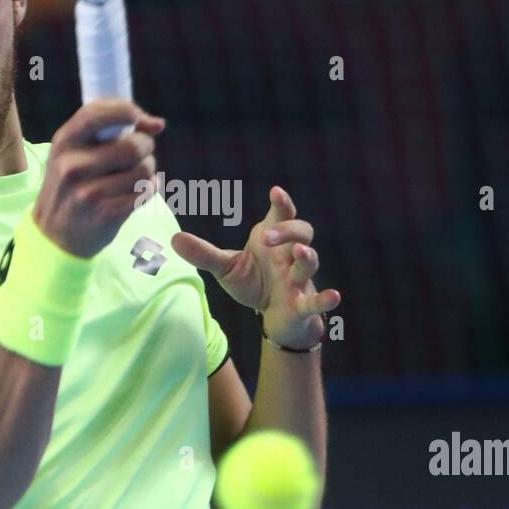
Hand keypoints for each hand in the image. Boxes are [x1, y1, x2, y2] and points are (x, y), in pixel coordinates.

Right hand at [34, 100, 164, 257]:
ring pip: (145, 169)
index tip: (138, 118)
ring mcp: (89, 192)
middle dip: (145, 146)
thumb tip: (157, 124)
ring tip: (133, 175)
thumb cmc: (72, 184)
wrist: (55, 234)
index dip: (126, 111)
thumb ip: (109, 129)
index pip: (97, 114)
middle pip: (134, 146)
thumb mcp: (75, 152)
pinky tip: (135, 192)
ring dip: (148, 170)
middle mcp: (74, 166)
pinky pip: (146, 191)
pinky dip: (149, 189)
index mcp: (64, 143)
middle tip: (139, 153)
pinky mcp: (107, 214)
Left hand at [171, 185, 340, 348]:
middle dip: (288, 231)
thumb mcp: (226, 268)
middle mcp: (290, 254)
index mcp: (274, 238)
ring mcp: (299, 278)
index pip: (283, 214)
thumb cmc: (254, 282)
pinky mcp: (302, 303)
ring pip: (310, 262)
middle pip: (302, 231)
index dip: (282, 203)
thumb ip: (204, 254)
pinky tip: (334, 296)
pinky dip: (324, 299)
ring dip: (307, 257)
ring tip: (300, 254)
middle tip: (267, 237)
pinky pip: (316, 300)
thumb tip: (173, 239)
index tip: (276, 192)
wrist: (273, 316)